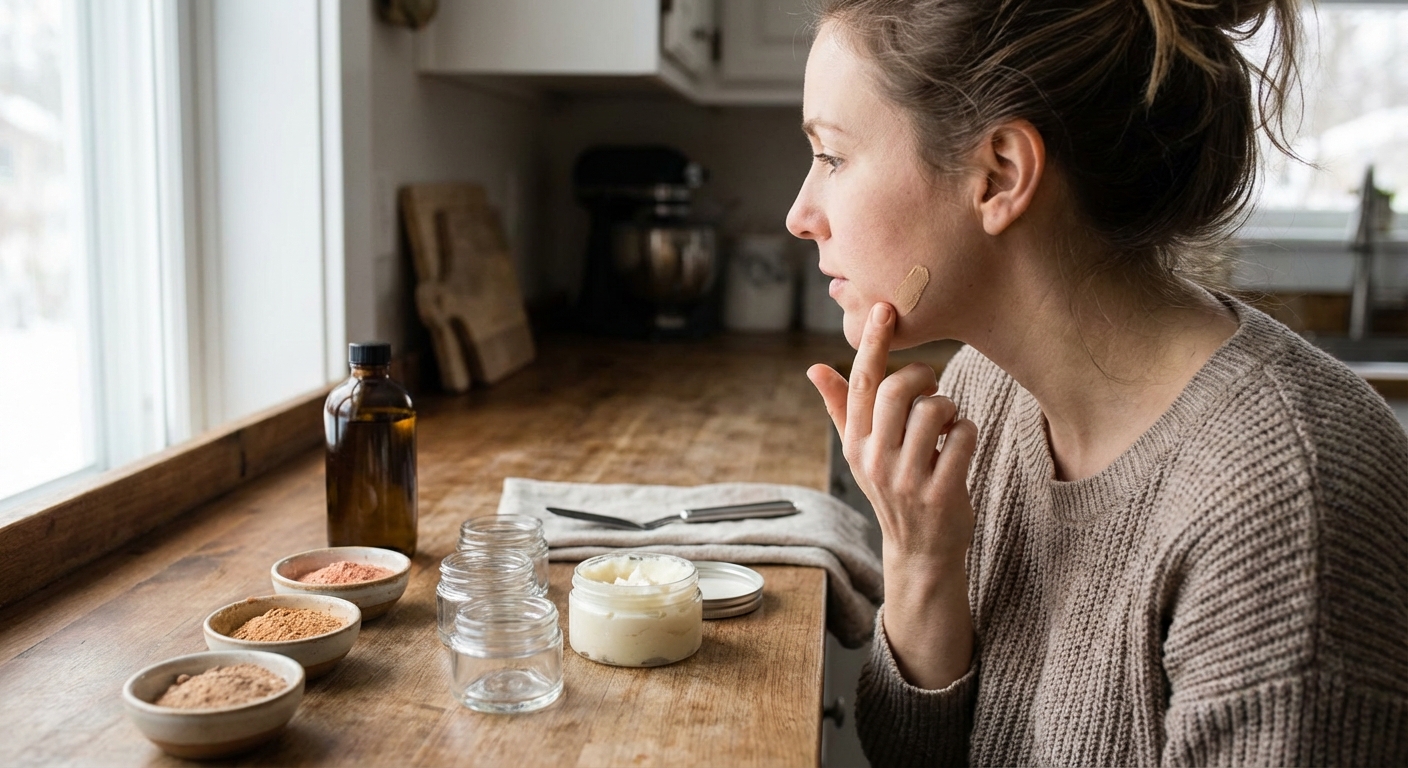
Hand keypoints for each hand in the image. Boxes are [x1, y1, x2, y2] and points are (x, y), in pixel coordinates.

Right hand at [808, 302, 977, 688]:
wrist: (920, 552)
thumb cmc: (894, 490)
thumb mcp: (863, 453)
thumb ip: (841, 408)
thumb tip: (813, 367)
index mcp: (856, 444)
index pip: (861, 383)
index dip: (875, 344)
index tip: (885, 308)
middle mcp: (876, 460)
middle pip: (897, 390)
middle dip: (923, 376)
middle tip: (933, 384)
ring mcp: (907, 479)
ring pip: (934, 410)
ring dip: (950, 407)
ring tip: (948, 423)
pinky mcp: (941, 494)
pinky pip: (964, 437)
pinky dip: (969, 431)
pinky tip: (962, 444)